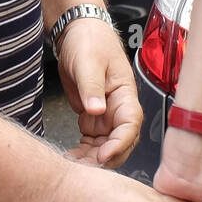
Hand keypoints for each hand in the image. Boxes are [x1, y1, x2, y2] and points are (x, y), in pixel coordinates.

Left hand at [56, 16, 142, 167]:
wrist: (77, 34)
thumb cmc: (89, 41)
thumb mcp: (88, 61)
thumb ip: (91, 86)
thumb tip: (95, 110)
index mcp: (125, 94)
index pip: (131, 124)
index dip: (120, 143)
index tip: (104, 154)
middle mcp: (118, 109)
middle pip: (120, 142)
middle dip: (106, 158)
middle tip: (85, 168)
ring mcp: (106, 116)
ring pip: (105, 148)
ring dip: (92, 160)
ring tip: (73, 166)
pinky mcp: (92, 120)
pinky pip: (91, 144)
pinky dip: (82, 154)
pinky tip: (70, 159)